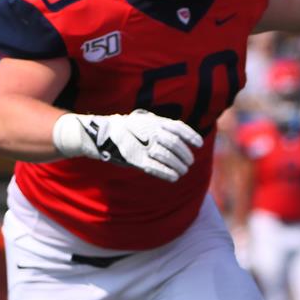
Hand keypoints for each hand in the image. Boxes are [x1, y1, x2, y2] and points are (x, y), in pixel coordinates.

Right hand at [53, 110, 201, 182]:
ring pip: (168, 157)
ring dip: (179, 166)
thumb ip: (159, 127)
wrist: (100, 134)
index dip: (190, 136)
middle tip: (188, 162)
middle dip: (185, 155)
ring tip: (183, 171)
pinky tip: (174, 177)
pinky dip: (167, 173)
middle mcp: (149, 132)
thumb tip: (179, 137)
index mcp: (153, 121)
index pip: (178, 127)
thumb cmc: (124, 129)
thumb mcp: (142, 122)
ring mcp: (143, 146)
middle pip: (175, 145)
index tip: (198, 144)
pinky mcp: (136, 159)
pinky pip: (156, 168)